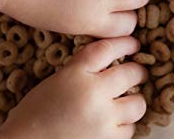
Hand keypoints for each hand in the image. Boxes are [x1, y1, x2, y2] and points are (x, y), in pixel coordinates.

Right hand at [0, 37, 146, 138]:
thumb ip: (83, 69)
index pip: (107, 48)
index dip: (125, 43)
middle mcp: (92, 92)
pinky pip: (129, 130)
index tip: (133, 43)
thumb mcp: (57, 79)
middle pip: (131, 73)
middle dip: (138, 73)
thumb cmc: (35, 112)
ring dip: (133, 102)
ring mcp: (102, 118)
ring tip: (126, 102)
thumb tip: (114, 61)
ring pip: (137, 104)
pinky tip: (112, 123)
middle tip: (138, 74)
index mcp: (75, 72)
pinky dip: (123, 126)